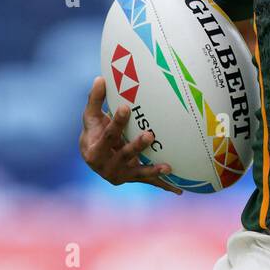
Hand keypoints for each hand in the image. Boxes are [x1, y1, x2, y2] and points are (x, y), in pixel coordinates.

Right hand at [79, 77, 182, 193]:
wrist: (93, 157)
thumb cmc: (93, 132)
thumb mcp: (90, 117)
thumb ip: (95, 100)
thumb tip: (100, 78)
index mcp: (94, 151)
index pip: (107, 135)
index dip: (116, 122)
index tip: (125, 108)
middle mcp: (106, 167)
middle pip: (124, 154)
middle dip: (136, 146)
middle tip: (150, 135)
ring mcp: (121, 175)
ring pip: (139, 172)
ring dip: (154, 170)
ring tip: (168, 167)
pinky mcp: (133, 179)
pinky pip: (149, 182)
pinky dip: (164, 185)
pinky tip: (179, 190)